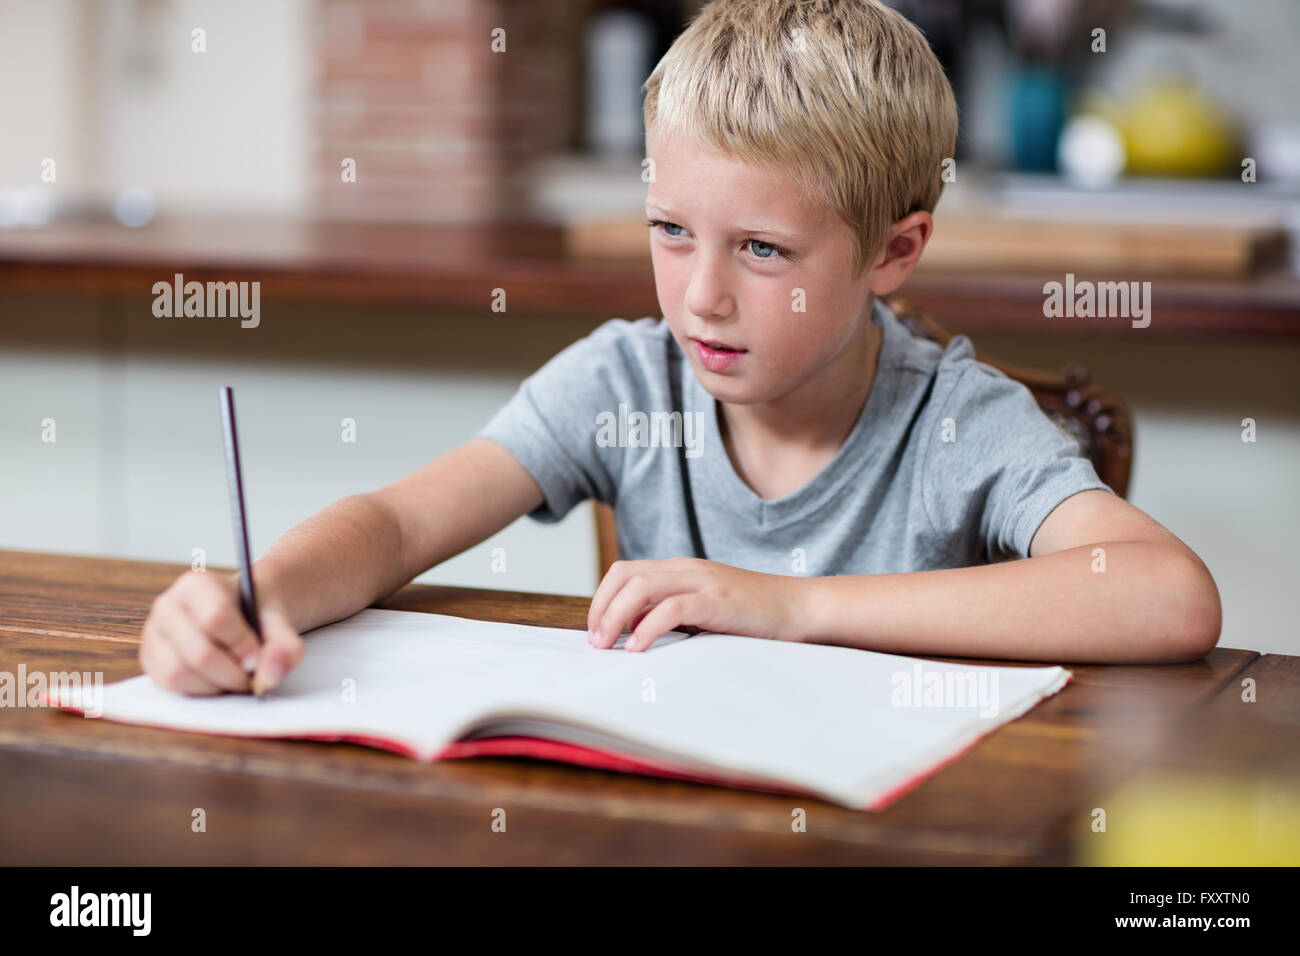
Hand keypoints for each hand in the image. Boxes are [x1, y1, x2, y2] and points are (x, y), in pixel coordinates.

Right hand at [139, 570, 303, 694]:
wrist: (241, 613)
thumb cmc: (256, 614)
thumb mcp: (278, 621)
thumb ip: (283, 645)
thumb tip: (269, 676)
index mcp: (198, 584)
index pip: (216, 617)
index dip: (240, 644)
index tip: (257, 658)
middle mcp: (168, 605)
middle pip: (198, 651)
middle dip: (232, 673)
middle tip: (252, 678)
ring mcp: (154, 632)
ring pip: (179, 672)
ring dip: (215, 685)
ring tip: (236, 678)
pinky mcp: (150, 658)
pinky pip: (168, 684)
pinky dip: (199, 690)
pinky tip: (218, 680)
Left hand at [586, 558, 807, 651]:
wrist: (801, 608)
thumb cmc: (754, 615)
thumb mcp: (706, 609)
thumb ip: (674, 612)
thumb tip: (634, 632)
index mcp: (682, 570)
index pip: (625, 571)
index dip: (602, 599)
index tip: (596, 630)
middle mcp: (688, 569)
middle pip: (626, 575)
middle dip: (601, 608)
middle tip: (596, 642)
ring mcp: (704, 582)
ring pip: (642, 586)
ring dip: (615, 616)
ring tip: (609, 645)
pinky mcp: (719, 601)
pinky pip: (672, 608)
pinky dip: (648, 627)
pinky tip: (639, 647)